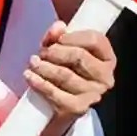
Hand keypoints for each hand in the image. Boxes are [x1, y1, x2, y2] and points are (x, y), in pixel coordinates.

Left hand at [24, 21, 116, 135]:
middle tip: (42, 52)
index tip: (58, 38)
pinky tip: (30, 76)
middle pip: (80, 57)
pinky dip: (41, 84)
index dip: (74, 36)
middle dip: (56, 52)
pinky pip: (57, 94)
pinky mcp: (78, 108)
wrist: (60, 102)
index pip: (95, 40)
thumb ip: (58, 34)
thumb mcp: (62, 48)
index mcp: (107, 57)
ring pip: (66, 75)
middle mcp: (105, 77)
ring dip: (45, 67)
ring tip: (33, 62)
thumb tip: (58, 27)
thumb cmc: (65, 67)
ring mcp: (93, 94)